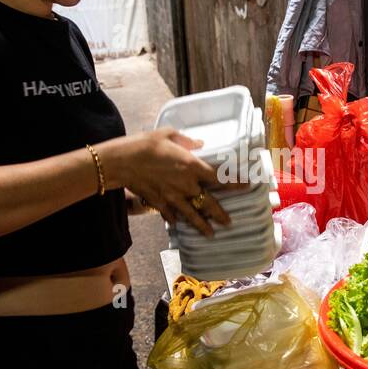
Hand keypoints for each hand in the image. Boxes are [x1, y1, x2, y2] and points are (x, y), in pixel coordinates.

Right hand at [96, 129, 231, 236]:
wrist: (122, 161)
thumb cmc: (146, 143)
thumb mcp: (169, 134)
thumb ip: (187, 141)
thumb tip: (199, 144)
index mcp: (192, 166)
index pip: (220, 178)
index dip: (235, 183)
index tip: (246, 187)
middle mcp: (186, 185)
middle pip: (209, 204)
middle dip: (220, 214)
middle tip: (228, 222)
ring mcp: (173, 197)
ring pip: (192, 215)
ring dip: (202, 226)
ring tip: (210, 234)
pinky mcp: (159, 204)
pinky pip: (171, 215)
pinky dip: (176, 220)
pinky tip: (179, 223)